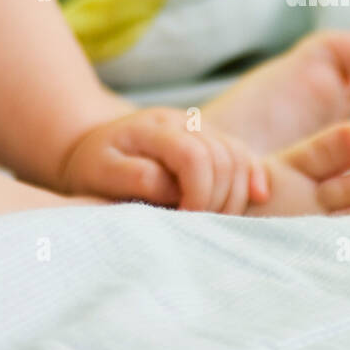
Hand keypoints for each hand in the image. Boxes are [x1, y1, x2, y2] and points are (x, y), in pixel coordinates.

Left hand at [54, 107, 269, 211]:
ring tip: (214, 220)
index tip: (185, 221)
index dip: (198, 195)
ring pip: (238, 155)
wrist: (93, 143)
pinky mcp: (210, 139)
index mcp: (154, 128)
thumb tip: (175, 192)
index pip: (194, 157)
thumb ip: (137, 179)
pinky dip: (253, 174)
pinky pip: (243, 152)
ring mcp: (200, 128)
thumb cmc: (94, 164)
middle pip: (223, 157)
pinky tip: (256, 196)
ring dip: (236, 193)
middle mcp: (182, 121)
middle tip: (200, 227)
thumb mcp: (101, 172)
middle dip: (218, 200)